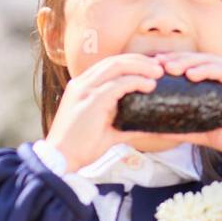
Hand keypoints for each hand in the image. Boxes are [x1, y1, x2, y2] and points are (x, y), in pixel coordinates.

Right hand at [45, 53, 193, 172]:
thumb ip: (126, 123)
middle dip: (140, 60)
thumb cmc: (82, 146)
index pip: (109, 65)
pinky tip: (150, 85)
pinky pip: (118, 84)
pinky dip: (136, 81)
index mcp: (83, 86)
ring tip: (159, 73)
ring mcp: (85, 89)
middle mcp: (82, 83)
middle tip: (160, 67)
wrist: (61, 160)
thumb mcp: (108, 130)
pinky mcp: (91, 100)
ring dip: (141, 67)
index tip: (151, 68)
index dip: (132, 62)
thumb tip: (149, 125)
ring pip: (117, 66)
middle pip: (115, 61)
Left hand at [151, 51, 221, 161]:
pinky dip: (206, 70)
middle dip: (178, 59)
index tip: (156, 69)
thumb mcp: (206, 134)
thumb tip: (158, 132)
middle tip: (156, 62)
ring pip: (209, 62)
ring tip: (169, 67)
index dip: (177, 66)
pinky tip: (190, 74)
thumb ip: (185, 130)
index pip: (196, 69)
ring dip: (188, 62)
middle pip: (200, 61)